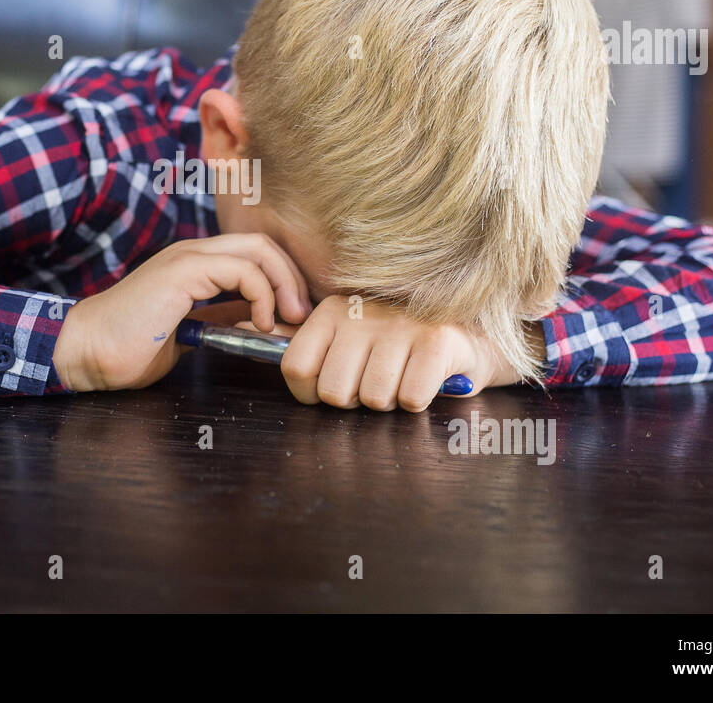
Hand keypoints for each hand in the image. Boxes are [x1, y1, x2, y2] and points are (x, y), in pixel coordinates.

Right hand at [53, 233, 311, 391]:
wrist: (87, 351)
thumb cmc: (130, 347)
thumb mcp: (192, 330)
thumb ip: (223, 318)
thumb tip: (260, 322)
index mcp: (194, 263)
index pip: (254, 253)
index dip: (283, 280)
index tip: (293, 317)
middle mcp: (193, 252)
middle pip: (263, 245)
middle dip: (292, 278)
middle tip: (301, 316)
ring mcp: (187, 258)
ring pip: (258, 251)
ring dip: (284, 286)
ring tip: (286, 320)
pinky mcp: (183, 271)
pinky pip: (243, 270)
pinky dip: (263, 295)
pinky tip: (260, 322)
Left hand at [247, 296, 530, 411]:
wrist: (471, 333)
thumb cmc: (401, 342)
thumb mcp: (350, 334)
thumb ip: (303, 339)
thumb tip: (241, 332)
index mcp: (334, 310)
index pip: (297, 367)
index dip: (311, 394)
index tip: (334, 388)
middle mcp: (364, 312)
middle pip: (334, 391)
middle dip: (356, 401)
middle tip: (378, 381)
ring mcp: (402, 324)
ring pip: (374, 398)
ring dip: (390, 402)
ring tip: (403, 378)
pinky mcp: (437, 341)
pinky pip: (410, 399)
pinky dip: (418, 401)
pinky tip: (426, 380)